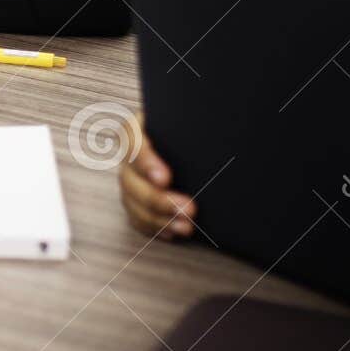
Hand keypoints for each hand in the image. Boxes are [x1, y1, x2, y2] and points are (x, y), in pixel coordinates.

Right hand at [118, 113, 196, 239]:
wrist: (199, 140)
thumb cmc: (197, 127)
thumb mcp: (194, 119)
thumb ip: (199, 123)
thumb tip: (218, 127)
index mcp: (141, 128)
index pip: (133, 141)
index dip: (146, 162)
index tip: (165, 178)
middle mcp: (131, 155)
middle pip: (130, 179)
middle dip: (157, 199)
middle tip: (188, 208)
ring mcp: (131, 178)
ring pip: (132, 201)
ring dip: (158, 218)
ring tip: (186, 226)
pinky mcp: (136, 199)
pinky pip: (137, 217)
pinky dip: (155, 227)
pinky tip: (173, 231)